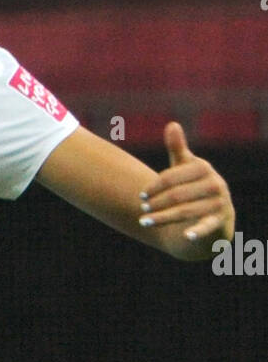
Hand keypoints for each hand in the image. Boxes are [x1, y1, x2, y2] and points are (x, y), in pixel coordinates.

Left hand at [139, 122, 233, 244]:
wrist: (216, 213)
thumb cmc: (195, 187)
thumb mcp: (186, 168)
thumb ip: (177, 149)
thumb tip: (171, 124)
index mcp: (203, 168)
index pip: (172, 177)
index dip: (154, 187)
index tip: (141, 196)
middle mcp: (214, 184)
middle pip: (177, 195)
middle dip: (156, 203)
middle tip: (142, 210)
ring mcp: (218, 203)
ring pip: (185, 211)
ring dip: (162, 218)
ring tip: (143, 222)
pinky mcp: (220, 221)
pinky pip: (207, 226)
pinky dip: (197, 232)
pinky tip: (186, 237)